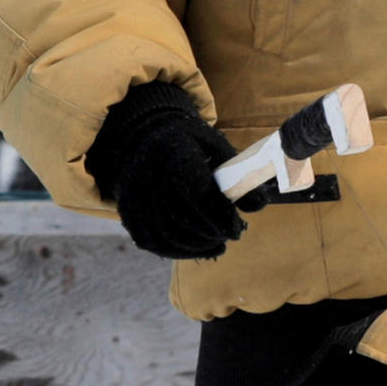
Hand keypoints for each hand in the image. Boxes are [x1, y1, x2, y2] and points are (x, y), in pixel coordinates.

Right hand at [85, 78, 250, 261]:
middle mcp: (146, 173)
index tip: (236, 228)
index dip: (218, 215)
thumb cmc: (188, 142)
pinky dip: (173, 250)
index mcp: (171, 151)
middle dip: (208, 232)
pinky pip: (148, 239)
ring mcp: (132, 194)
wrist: (144, 135)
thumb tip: (259, 205)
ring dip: (193, 246)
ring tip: (216, 247)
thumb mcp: (217, 147)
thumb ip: (238, 174)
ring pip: (162, 232)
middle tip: (229, 237)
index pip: (195, 192)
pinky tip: (193, 250)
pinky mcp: (127, 211)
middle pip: (179, 215)